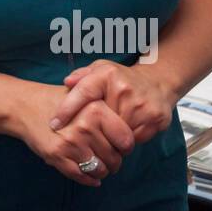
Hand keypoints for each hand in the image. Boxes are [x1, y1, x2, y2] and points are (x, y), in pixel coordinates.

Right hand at [10, 82, 135, 186]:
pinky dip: (89, 180)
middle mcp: (85, 126)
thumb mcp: (86, 97)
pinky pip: (81, 176)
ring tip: (99, 165)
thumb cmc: (59, 102)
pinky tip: (91, 177)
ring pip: (100, 170)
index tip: (121, 147)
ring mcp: (71, 142)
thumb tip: (131, 136)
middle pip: (115, 158)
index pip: (126, 140)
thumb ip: (108, 112)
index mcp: (96, 109)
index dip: (126, 147)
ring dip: (102, 171)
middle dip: (114, 162)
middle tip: (109, 158)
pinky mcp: (57, 155)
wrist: (26, 106)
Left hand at [52, 59, 177, 144]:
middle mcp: (124, 88)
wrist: (157, 83)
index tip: (54, 124)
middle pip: (99, 119)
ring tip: (107, 132)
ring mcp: (141, 104)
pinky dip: (126, 140)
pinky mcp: (155, 119)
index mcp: (107, 74)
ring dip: (110, 136)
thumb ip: (82, 76)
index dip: (67, 109)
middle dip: (90, 127)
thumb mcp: (100, 70)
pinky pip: (134, 139)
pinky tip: (125, 132)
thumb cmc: (121, 79)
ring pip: (117, 133)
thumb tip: (66, 82)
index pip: (83, 92)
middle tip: (83, 133)